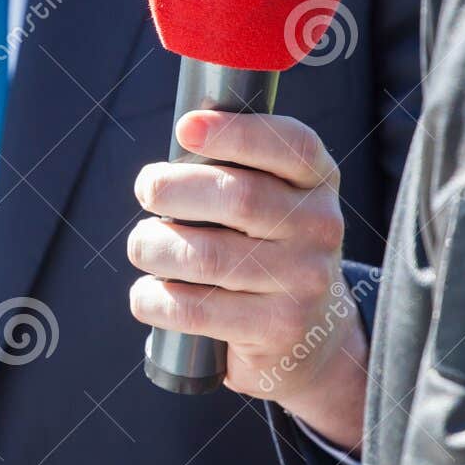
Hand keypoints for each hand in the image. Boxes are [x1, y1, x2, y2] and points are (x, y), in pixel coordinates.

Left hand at [127, 110, 367, 450]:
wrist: (310, 337)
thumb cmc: (265, 250)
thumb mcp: (272, 201)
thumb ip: (232, 171)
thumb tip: (169, 156)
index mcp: (317, 181)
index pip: (289, 145)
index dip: (235, 133)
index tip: (185, 127)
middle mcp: (320, 227)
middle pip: (238, 197)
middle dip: (174, 188)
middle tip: (148, 190)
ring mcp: (304, 281)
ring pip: (205, 256)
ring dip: (153, 246)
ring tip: (144, 246)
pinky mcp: (279, 329)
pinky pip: (194, 308)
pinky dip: (154, 298)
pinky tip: (147, 293)